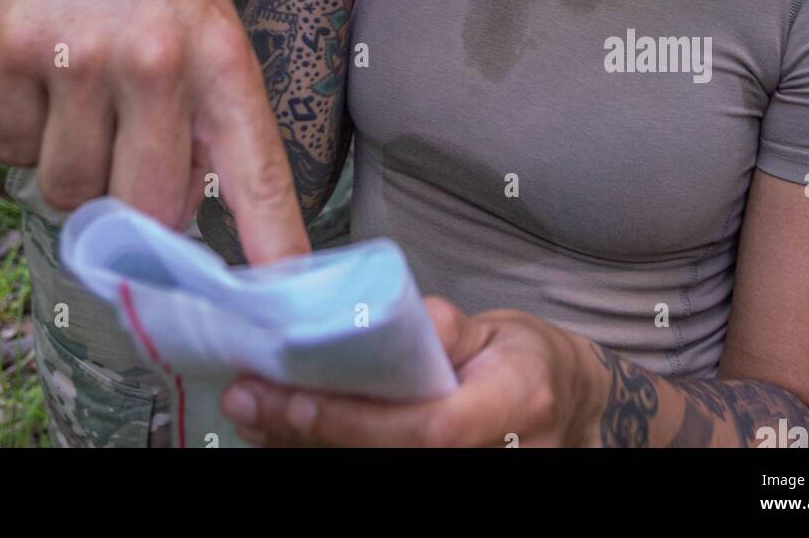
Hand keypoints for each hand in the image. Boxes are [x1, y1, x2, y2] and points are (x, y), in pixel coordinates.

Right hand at [0, 0, 309, 263]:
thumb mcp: (213, 34)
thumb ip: (211, 123)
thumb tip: (184, 219)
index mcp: (221, 59)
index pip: (257, 170)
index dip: (272, 243)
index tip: (284, 303)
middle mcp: (155, 61)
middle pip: (143, 207)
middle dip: (133, 208)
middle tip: (126, 161)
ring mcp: (78, 57)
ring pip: (69, 191)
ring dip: (74, 170)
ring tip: (85, 106)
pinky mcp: (9, 53)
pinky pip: (13, 152)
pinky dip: (25, 135)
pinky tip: (44, 83)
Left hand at [220, 296, 599, 446]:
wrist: (562, 408)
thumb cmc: (527, 363)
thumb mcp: (498, 329)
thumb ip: (445, 328)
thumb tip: (381, 322)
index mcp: (512, 407)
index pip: (424, 428)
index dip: (353, 420)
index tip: (291, 398)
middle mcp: (491, 458)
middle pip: (385, 461)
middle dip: (307, 433)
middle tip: (246, 399)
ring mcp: (464, 481)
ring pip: (371, 473)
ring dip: (303, 445)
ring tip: (252, 410)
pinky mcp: (438, 485)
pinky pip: (375, 470)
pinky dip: (323, 448)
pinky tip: (283, 428)